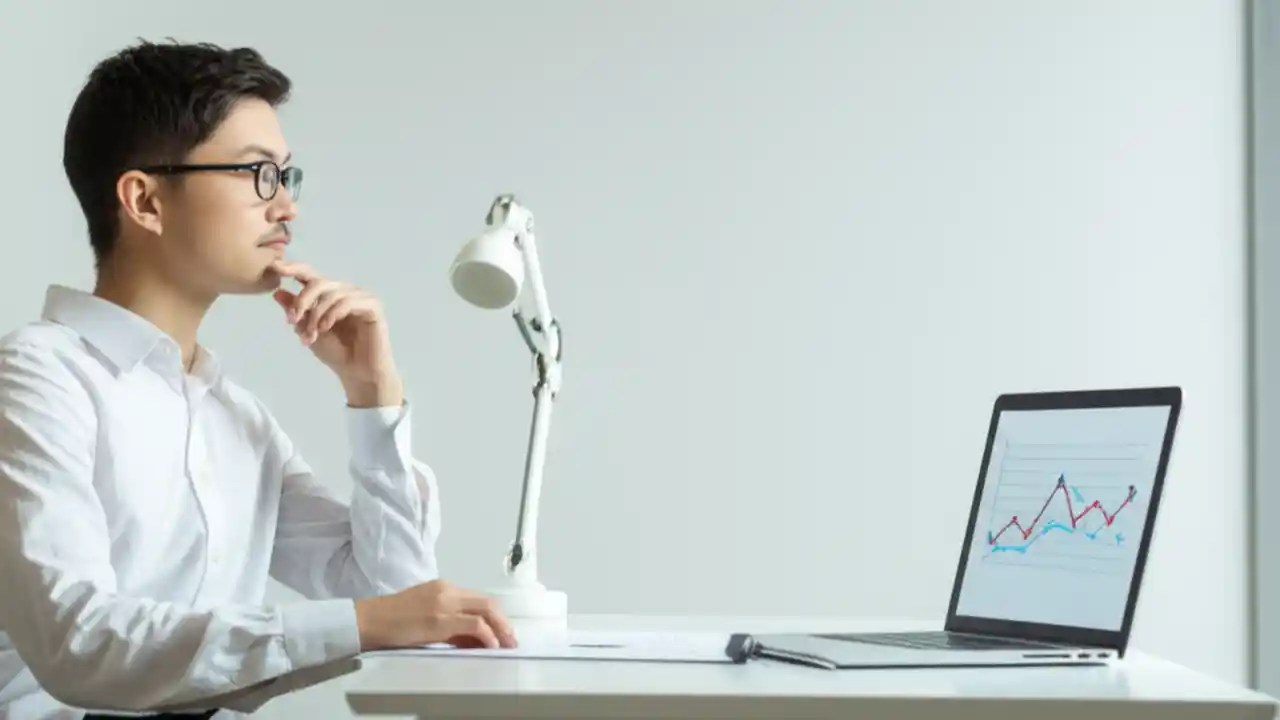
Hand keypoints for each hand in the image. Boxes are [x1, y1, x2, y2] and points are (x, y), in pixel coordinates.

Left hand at [270, 260, 402, 406]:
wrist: (358, 374)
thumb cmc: (337, 354)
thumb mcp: (308, 332)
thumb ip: (296, 312)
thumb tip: (277, 292)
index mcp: (329, 295)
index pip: (310, 275)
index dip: (293, 268)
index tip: (274, 267)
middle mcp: (345, 291)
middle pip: (318, 282)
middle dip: (302, 300)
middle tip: (292, 321)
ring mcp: (361, 297)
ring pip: (332, 294)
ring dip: (316, 315)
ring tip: (312, 336)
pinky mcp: (373, 305)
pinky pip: (348, 301)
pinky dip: (333, 314)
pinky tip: (325, 328)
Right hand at [354, 579, 517, 650]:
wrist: (370, 619)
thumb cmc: (393, 620)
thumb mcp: (426, 614)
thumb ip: (449, 622)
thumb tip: (471, 638)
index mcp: (444, 587)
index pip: (478, 599)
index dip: (495, 615)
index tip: (502, 631)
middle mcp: (448, 591)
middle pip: (487, 602)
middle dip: (503, 622)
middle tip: (511, 640)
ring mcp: (445, 603)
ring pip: (485, 610)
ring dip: (500, 629)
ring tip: (506, 645)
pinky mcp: (440, 619)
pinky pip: (474, 624)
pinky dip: (487, 635)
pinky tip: (490, 646)